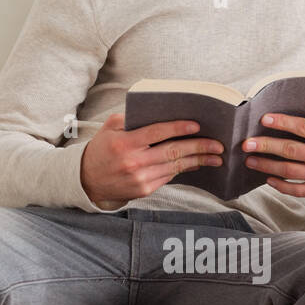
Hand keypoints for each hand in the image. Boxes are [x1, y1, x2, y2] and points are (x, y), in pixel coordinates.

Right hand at [81, 114, 222, 208]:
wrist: (87, 181)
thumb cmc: (100, 150)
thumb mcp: (109, 128)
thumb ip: (131, 119)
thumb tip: (159, 114)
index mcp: (125, 143)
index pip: (157, 133)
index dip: (178, 128)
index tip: (197, 125)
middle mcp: (134, 162)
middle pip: (173, 151)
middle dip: (198, 147)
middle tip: (217, 144)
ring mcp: (140, 178)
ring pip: (175, 166)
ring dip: (198, 160)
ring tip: (215, 156)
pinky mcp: (145, 190)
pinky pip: (169, 177)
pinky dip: (184, 169)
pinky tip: (196, 163)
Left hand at [242, 103, 304, 201]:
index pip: (303, 127)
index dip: (281, 122)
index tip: (264, 119)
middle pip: (290, 150)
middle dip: (265, 145)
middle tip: (247, 142)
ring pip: (290, 171)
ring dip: (267, 165)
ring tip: (251, 160)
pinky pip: (299, 190)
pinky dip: (281, 185)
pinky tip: (269, 178)